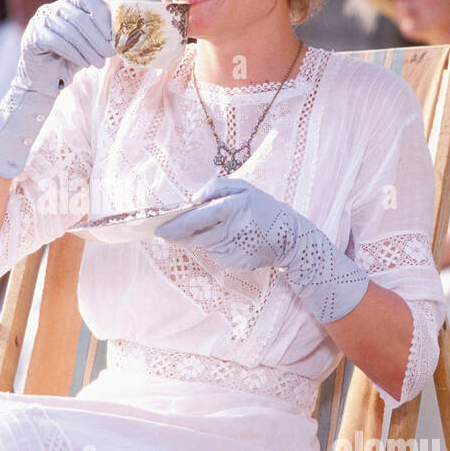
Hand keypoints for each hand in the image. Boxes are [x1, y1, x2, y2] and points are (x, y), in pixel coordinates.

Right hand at [14, 0, 114, 98]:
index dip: (101, 15)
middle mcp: (52, 8)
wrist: (45, 77)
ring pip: (70, 32)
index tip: (112, 36)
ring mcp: (40, 21)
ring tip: (100, 63)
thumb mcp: (89, 42)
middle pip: (79, 17)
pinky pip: (57, 42)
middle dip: (98, 38)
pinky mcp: (33, 37)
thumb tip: (122, 33)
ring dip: (88, 49)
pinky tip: (84, 64)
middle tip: (110, 54)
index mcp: (68, 2)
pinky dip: (74, 54)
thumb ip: (101, 33)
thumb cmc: (71, 58)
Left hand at [156, 176, 369, 323]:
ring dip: (197, 239)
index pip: (198, 218)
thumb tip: (192, 200)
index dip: (176, 224)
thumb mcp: (243, 188)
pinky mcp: (237, 263)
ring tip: (206, 230)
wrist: (291, 237)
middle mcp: (234, 230)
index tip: (158, 228)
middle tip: (163, 233)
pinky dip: (215, 247)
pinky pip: (216, 254)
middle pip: (196, 236)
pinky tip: (228, 240)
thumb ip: (215, 187)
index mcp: (235, 208)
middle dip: (177, 235)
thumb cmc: (262, 207)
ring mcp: (235, 249)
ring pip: (204, 245)